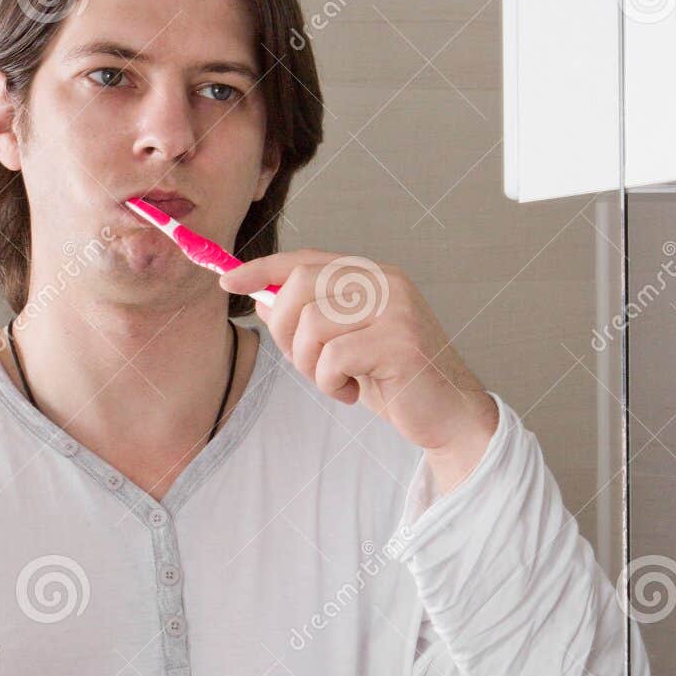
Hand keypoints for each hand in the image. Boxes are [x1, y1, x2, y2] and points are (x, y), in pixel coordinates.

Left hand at [219, 250, 498, 488]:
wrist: (448, 416)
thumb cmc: (395, 380)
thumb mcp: (346, 344)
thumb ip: (312, 318)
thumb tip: (262, 299)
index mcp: (374, 276)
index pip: (306, 259)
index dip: (262, 269)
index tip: (228, 281)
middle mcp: (386, 283)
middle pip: (301, 286)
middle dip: (284, 329)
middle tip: (303, 362)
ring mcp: (396, 310)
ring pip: (313, 326)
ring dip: (311, 366)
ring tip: (337, 381)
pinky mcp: (399, 343)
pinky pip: (333, 358)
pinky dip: (332, 384)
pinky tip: (355, 393)